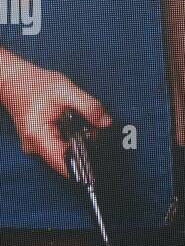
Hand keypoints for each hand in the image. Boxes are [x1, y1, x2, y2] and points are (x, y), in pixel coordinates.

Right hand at [0, 55, 111, 176]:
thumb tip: (107, 123)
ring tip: (83, 126)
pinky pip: (60, 148)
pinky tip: (74, 126)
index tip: (101, 159)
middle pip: (67, 161)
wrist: (15, 80)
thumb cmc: (37, 84)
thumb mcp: (66, 90)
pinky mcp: (40, 143)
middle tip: (94, 131)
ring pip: (64, 155)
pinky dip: (71, 139)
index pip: (65, 165)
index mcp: (38, 137)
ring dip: (78, 144)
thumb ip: (88, 107)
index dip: (84, 165)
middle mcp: (35, 148)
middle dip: (85, 149)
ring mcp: (36, 147)